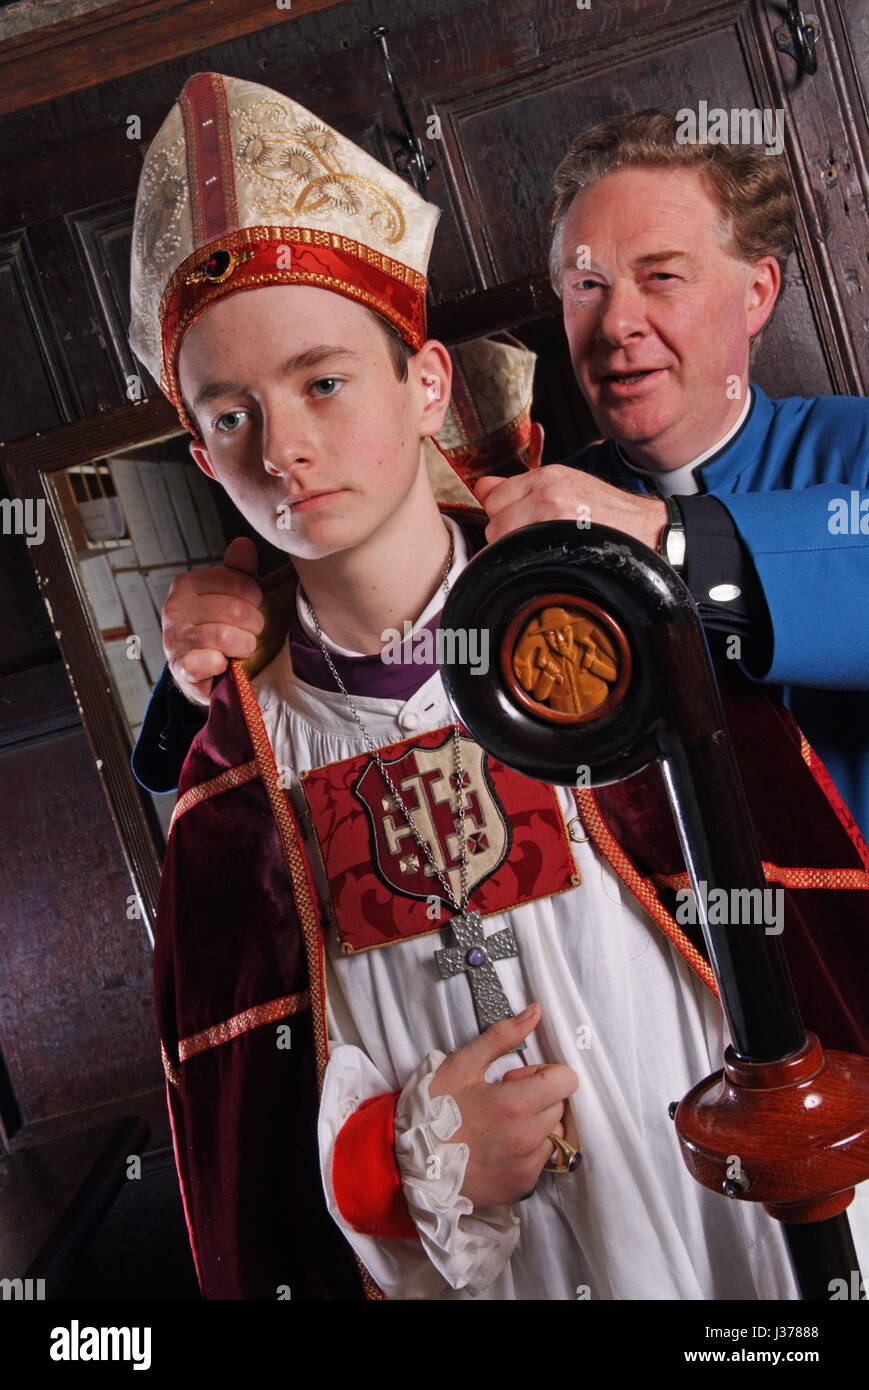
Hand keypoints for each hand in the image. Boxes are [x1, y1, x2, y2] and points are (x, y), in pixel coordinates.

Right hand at [162, 537, 264, 705]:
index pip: (237, 582)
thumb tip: (243, 543)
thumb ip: (238, 569)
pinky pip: (209, 662)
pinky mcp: (180, 667)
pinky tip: (224, 663)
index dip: (255, 596)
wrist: (200, 666)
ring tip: (241, 647)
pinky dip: (224, 664)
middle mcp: (174, 608)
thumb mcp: (231, 593)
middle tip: (252, 630)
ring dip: (243, 645)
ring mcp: (174, 638)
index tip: (254, 604)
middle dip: (254, 624)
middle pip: (235, 610)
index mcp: (186, 584)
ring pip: (225, 636)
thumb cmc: (219, 624)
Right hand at [428, 1004, 577, 1206]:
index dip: (544, 1073)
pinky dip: (527, 1151)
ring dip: (536, 1125)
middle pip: (559, 1106)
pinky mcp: (521, 1186)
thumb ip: (502, 1037)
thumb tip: (534, 1013)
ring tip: (501, 1124)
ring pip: (553, 1135)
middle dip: (539, 1097)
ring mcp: (526, 1166)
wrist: (410, 1164)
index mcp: (516, 1104)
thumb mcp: (462, 1065)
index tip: (516, 1079)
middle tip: (503, 1099)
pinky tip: (498, 1146)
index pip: (567, 1080)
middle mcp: (528, 1138)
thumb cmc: (432, 1111)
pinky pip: (540, 1161)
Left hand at [473, 467, 667, 550]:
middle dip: (506, 535)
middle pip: (494, 522)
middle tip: (533, 540)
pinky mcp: (557, 546)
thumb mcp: (565, 485)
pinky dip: (524, 565)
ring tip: (542, 552)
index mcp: (546, 476)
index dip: (502, 514)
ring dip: (514, 552)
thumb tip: (482, 487)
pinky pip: (516, 559)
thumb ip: (520, 487)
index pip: (492, 496)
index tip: (518, 523)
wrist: (645, 532)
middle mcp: (546, 493)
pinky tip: (544, 563)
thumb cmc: (606, 513)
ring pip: (502, 542)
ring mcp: (550, 519)